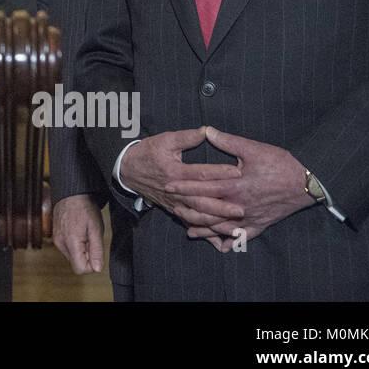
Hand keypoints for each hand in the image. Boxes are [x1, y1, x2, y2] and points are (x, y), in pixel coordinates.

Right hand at [52, 194, 104, 273]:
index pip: (80, 269)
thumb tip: (97, 269)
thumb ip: (97, 250)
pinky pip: (67, 248)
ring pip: (72, 256)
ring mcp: (57, 240)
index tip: (95, 250)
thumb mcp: (96, 229)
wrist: (71, 193)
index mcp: (71, 242)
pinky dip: (75, 244)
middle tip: (91, 238)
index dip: (91, 264)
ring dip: (81, 249)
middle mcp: (60, 243)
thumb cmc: (84, 208)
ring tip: (84, 233)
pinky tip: (78, 231)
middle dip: (86, 255)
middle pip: (76, 263)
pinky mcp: (56, 236)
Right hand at [119, 127, 242, 230]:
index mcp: (174, 171)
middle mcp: (175, 190)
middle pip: (201, 201)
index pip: (200, 174)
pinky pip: (191, 223)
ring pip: (196, 216)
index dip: (219, 173)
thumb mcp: (164, 140)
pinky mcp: (174, 209)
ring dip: (215, 223)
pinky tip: (219, 237)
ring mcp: (174, 202)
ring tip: (234, 226)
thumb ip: (186, 137)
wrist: (128, 170)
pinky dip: (204, 232)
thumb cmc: (148, 152)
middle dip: (221, 207)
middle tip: (241, 209)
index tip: (238, 172)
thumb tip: (206, 131)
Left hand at [174, 127, 313, 250]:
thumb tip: (207, 130)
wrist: (307, 183)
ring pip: (222, 226)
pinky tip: (221, 246)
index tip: (168, 186)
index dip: (184, 187)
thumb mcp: (253, 149)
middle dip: (189, 209)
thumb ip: (227, 142)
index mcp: (235, 185)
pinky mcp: (261, 224)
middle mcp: (240, 205)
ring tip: (188, 229)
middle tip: (173, 208)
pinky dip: (230, 241)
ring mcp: (250, 217)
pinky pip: (243, 236)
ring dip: (205, 228)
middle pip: (208, 210)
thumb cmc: (281, 163)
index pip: (203, 187)